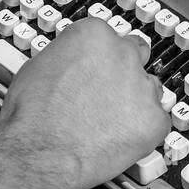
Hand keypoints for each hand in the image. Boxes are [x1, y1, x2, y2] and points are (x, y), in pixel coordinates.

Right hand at [0, 18, 169, 188]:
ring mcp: (143, 86)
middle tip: (108, 95)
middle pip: (136, 55)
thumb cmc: (32, 116)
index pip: (110, 37)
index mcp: (94, 35)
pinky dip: (142, 131)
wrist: (41, 153)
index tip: (97, 70)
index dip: (102, 58)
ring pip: (149, 90)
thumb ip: (67, 57)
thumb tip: (70, 63)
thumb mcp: (38, 66)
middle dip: (124, 73)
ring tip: (108, 124)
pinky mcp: (155, 119)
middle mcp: (123, 54)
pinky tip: (118, 139)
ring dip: (134, 103)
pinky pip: (156, 122)